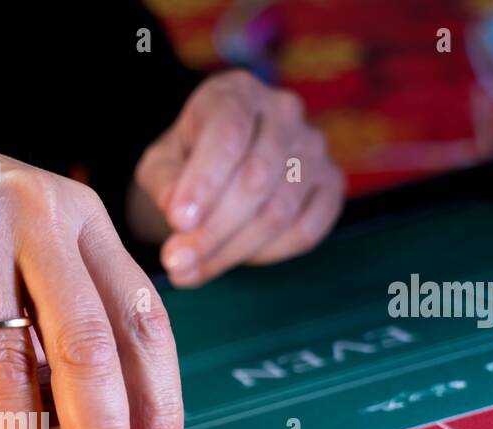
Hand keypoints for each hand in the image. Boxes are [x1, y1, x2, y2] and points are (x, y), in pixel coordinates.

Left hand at [134, 70, 343, 287]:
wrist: (222, 167)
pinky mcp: (331, 183)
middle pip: (256, 178)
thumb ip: (164, 184)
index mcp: (236, 93)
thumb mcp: (160, 164)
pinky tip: (233, 258)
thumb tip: (180, 217)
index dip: (203, 182)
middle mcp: (283, 112)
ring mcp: (314, 147)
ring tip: (190, 270)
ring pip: (279, 211)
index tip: (178, 222)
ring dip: (231, 250)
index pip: (228, 134)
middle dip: (213, 230)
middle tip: (177, 262)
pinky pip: (306, 230)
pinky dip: (267, 255)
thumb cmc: (186, 162)